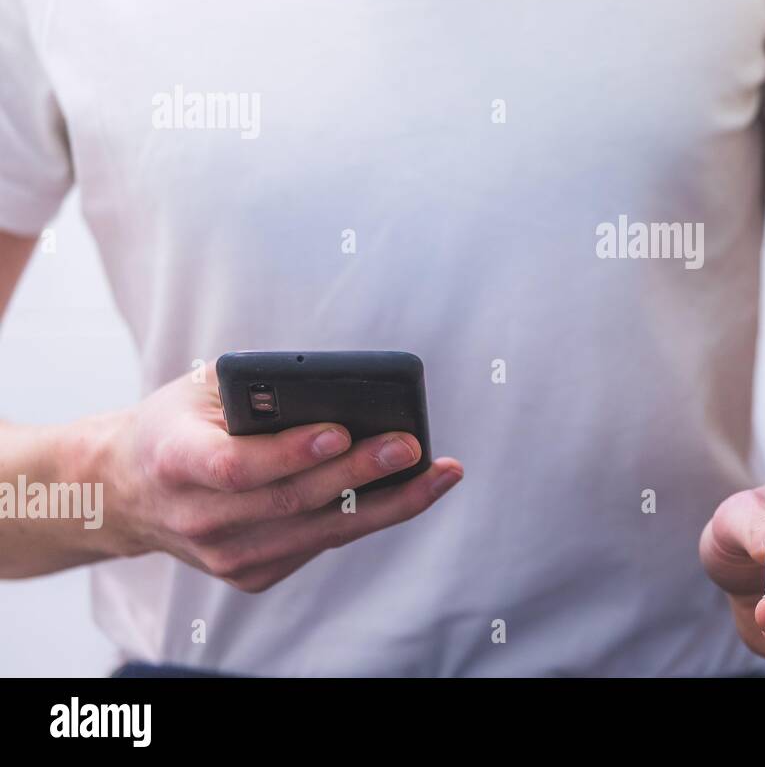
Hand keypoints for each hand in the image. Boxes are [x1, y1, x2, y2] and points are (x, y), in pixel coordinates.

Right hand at [86, 368, 461, 591]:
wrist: (128, 493)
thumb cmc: (176, 426)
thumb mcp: (197, 390)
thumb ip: (258, 387)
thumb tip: (340, 387)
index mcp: (174, 461)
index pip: (235, 466)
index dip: (289, 452)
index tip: (340, 430)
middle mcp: (197, 517)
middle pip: (290, 501)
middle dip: (360, 472)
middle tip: (411, 445)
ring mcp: (225, 556)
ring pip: (318, 531)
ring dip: (388, 504)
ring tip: (439, 474)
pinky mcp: (251, 575)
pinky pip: (321, 544)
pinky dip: (370, 519)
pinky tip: (411, 493)